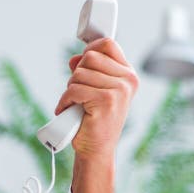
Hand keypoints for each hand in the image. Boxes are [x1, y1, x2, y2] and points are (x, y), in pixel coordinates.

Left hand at [55, 38, 137, 161]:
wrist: (96, 148)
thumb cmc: (93, 119)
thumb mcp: (92, 90)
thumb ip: (87, 71)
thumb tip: (74, 58)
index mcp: (128, 74)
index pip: (107, 44)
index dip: (89, 50)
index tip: (80, 63)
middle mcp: (128, 80)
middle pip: (89, 57)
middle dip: (76, 74)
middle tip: (78, 93)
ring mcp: (119, 89)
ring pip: (79, 74)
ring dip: (70, 90)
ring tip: (76, 104)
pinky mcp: (106, 100)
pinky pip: (74, 89)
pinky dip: (65, 101)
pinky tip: (68, 110)